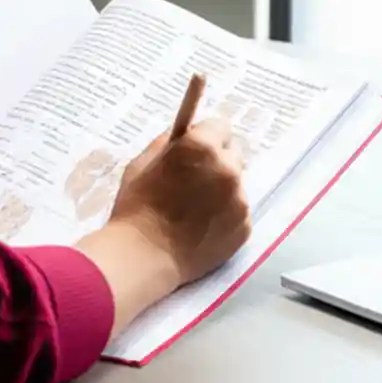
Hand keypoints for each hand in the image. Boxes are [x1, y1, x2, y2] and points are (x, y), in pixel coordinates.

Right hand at [111, 119, 250, 282]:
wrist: (144, 256)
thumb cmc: (136, 207)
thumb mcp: (142, 164)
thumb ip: (168, 143)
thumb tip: (184, 133)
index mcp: (202, 147)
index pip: (220, 126)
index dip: (206, 136)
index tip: (196, 150)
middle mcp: (228, 169)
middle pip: (234, 152)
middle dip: (219, 160)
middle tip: (197, 178)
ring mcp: (240, 199)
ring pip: (237, 184)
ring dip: (222, 189)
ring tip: (196, 209)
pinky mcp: (245, 226)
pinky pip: (238, 212)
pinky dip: (226, 216)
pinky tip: (203, 227)